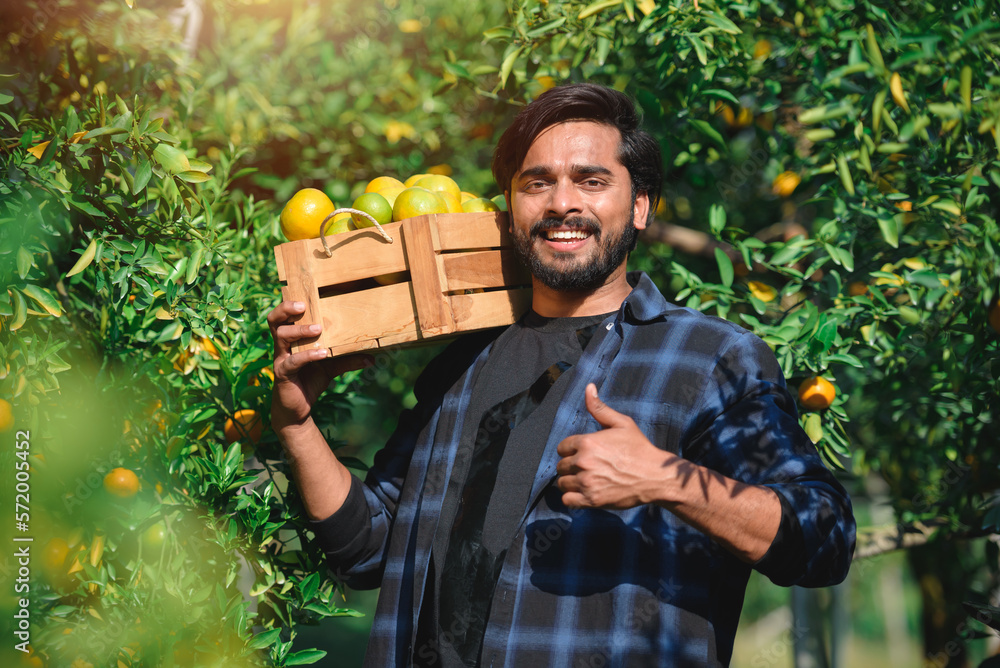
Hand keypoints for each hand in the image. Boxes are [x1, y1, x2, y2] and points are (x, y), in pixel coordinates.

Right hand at [267, 300, 372, 432]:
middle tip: (302, 305)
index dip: (288, 304)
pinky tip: (322, 353)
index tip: (303, 295)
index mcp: (291, 340)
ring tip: (317, 329)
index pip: (284, 316)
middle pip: (274, 321)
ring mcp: (280, 359)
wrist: (297, 410)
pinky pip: (292, 361)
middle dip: (285, 309)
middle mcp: (282, 346)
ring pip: (280, 337)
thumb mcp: (331, 367)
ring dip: (299, 330)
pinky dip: (307, 355)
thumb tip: (372, 357)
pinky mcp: (282, 374)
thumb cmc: (310, 382)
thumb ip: (347, 360)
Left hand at [555, 383, 675, 508]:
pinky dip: (572, 498)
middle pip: (561, 466)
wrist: (655, 476)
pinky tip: (583, 493)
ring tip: (585, 480)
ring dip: (571, 482)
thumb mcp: (622, 423)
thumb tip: (588, 387)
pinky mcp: (591, 500)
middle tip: (585, 468)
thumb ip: (600, 408)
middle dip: (570, 466)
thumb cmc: (639, 448)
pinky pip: (567, 500)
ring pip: (562, 483)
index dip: (570, 450)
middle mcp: (583, 462)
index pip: (562, 447)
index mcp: (587, 442)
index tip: (581, 454)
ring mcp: (586, 482)